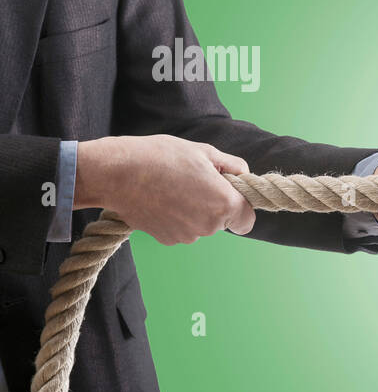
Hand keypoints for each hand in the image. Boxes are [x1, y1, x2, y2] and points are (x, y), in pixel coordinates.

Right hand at [76, 135, 255, 244]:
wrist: (115, 174)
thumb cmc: (160, 157)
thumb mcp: (203, 151)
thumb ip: (231, 165)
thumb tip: (243, 174)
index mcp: (224, 204)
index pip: (247, 219)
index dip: (241, 206)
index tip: (228, 192)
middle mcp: (209, 226)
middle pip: (223, 220)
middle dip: (215, 204)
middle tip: (194, 181)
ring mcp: (187, 235)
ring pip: (201, 224)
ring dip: (194, 210)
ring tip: (173, 187)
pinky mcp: (168, 239)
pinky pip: (182, 229)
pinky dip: (176, 217)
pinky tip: (160, 198)